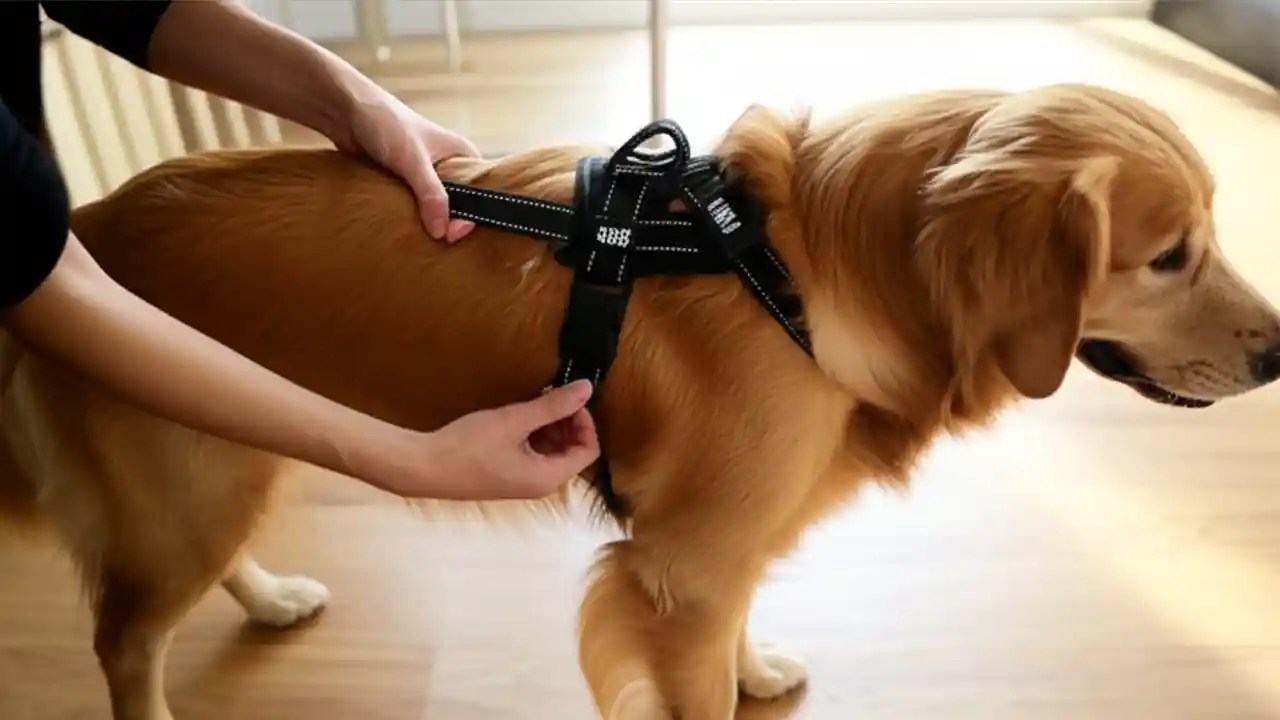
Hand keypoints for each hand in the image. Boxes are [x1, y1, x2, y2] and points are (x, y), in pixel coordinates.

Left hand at [339, 93, 480, 242]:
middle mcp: (448, 166)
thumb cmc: (386, 123)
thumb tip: (441, 232)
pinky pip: (413, 205)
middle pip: (458, 204)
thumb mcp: (413, 161)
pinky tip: (405, 230)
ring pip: (434, 207)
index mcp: (462, 155)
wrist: (345, 109)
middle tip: (437, 242)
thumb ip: (430, 194)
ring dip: (427, 222)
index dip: (471, 217)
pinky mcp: (404, 181)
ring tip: (421, 241)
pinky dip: (410, 217)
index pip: (479, 194)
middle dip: (449, 223)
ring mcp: (424, 174)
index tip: (452, 235)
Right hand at [371, 380, 601, 499]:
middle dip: (566, 422)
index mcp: (548, 478)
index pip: (588, 451)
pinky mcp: (505, 476)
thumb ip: (553, 405)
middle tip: (549, 395)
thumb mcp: (514, 420)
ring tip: (532, 402)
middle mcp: (539, 485)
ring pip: (550, 452)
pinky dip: (531, 435)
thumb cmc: (468, 446)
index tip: (568, 398)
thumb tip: (588, 388)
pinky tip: (516, 416)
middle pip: (571, 452)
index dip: (585, 422)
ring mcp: (521, 483)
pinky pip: (531, 455)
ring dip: (548, 426)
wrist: (422, 468)